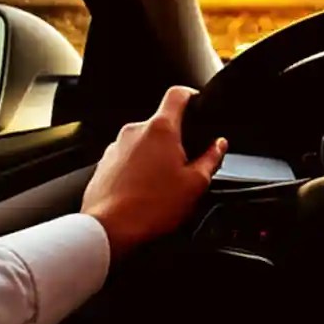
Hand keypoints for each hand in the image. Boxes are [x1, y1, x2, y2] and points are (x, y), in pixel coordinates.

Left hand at [82, 86, 227, 257]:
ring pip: (143, 143)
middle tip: (184, 167)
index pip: (177, 94)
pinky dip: (137, 170)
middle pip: (161, 125)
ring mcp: (116, 146)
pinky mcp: (104, 163)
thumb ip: (211, 159)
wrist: (110, 228)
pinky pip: (127, 159)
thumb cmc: (151, 207)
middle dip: (175, 141)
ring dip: (154, 157)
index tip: (196, 104)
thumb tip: (219, 145)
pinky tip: (143, 192)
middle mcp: (135, 131)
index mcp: (161, 129)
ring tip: (161, 186)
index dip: (190, 95)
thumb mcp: (195, 184)